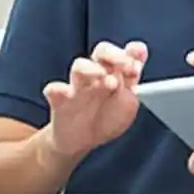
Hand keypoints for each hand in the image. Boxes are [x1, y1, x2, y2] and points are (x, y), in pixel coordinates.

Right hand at [42, 41, 148, 157]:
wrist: (81, 142)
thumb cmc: (106, 119)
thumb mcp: (127, 105)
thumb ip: (132, 86)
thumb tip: (136, 67)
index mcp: (115, 73)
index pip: (124, 54)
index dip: (132, 52)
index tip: (139, 53)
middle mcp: (97, 74)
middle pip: (102, 51)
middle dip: (113, 54)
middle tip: (124, 65)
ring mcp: (77, 85)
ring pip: (80, 66)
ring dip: (91, 68)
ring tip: (102, 77)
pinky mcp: (59, 100)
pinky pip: (54, 89)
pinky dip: (57, 89)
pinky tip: (64, 92)